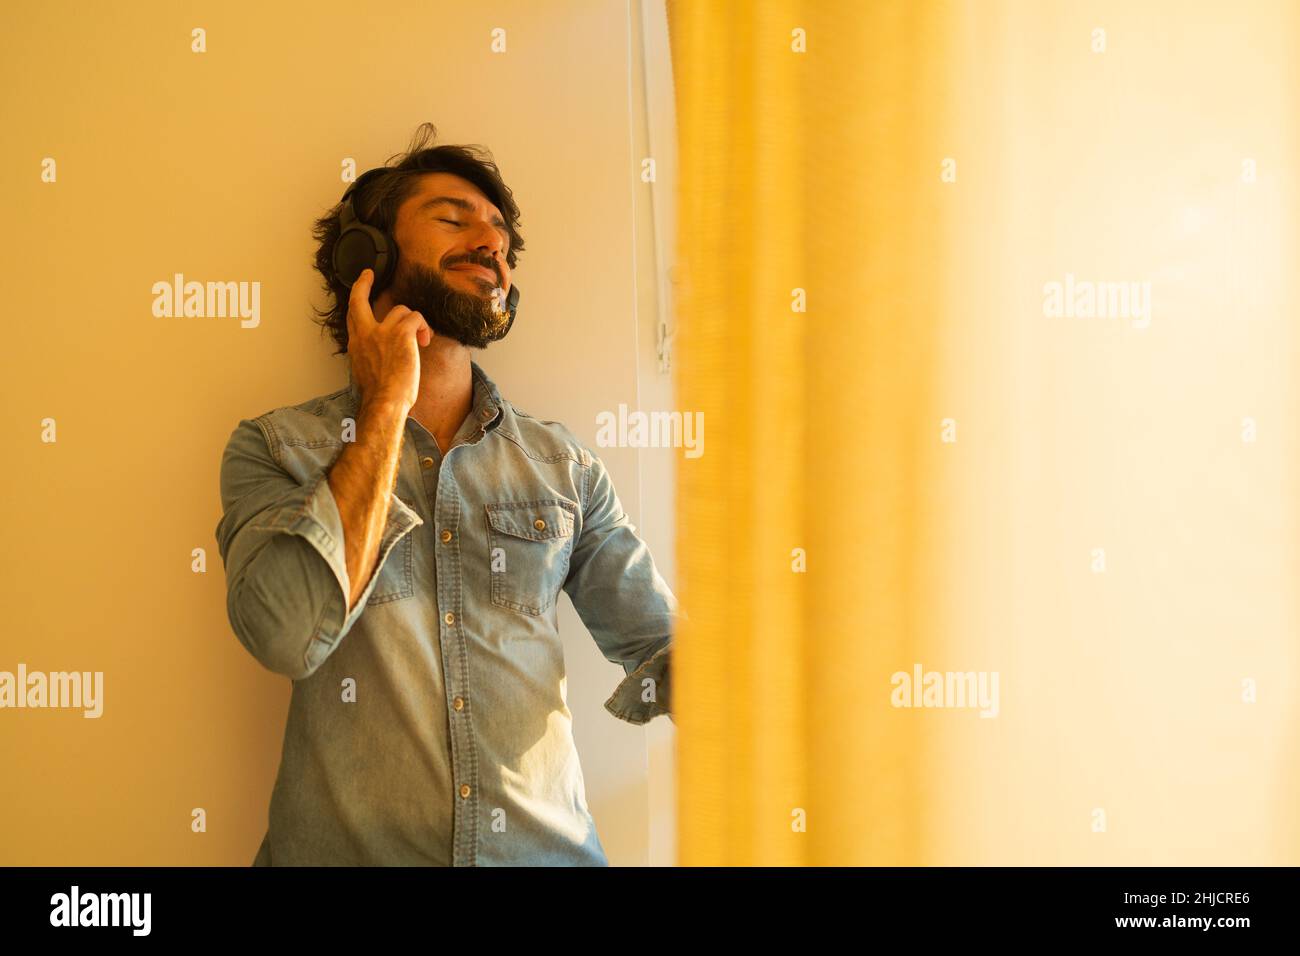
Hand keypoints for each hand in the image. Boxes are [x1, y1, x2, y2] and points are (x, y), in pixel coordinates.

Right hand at [345, 268, 431, 412]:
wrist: (385, 402)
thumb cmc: (380, 396)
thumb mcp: (366, 372)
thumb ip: (369, 356)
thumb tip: (380, 354)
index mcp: (356, 344)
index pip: (352, 314)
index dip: (356, 297)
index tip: (360, 285)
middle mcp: (365, 334)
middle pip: (358, 300)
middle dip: (363, 284)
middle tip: (369, 275)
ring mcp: (381, 332)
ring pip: (400, 310)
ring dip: (413, 322)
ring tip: (420, 340)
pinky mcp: (401, 334)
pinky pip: (416, 317)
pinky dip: (423, 327)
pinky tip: (425, 341)